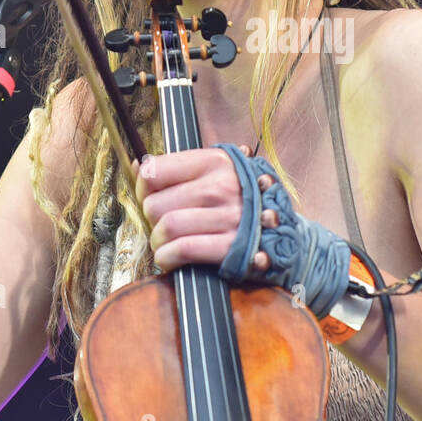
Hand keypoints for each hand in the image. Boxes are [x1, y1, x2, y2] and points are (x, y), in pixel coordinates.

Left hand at [134, 146, 280, 273]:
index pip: (156, 171)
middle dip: (152, 219)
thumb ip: (181, 168)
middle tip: (162, 224)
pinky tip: (170, 258)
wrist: (284, 232)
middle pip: (156, 203)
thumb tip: (138, 166)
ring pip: (167, 227)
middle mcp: (221, 186)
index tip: (150, 195)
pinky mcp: (230, 247)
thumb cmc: (244, 199)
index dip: (144, 186)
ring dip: (158, 241)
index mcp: (215, 162)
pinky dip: (167, 257)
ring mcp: (228, 217)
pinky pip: (183, 250)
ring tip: (166, 243)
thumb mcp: (220, 171)